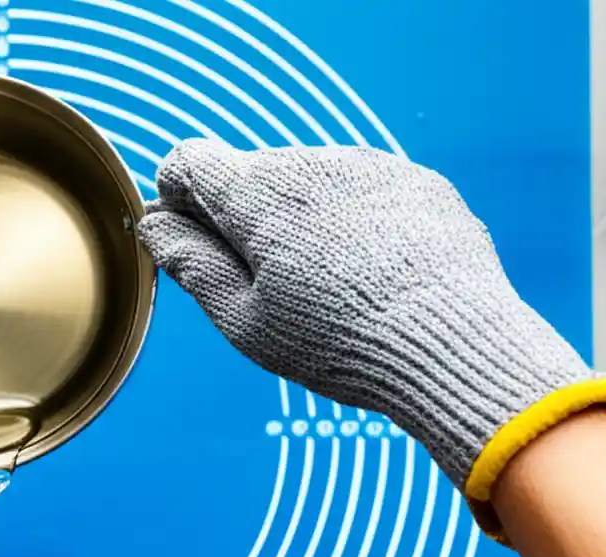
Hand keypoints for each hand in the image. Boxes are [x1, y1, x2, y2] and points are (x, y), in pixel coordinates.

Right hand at [137, 141, 605, 538]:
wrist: (451, 347)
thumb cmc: (337, 345)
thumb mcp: (245, 320)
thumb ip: (191, 265)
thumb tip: (154, 228)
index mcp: (257, 194)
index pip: (191, 159)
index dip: (180, 198)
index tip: (194, 238)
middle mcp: (311, 162)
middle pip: (250, 171)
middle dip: (242, 214)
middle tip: (268, 282)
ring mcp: (369, 165)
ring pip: (308, 178)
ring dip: (299, 215)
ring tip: (328, 284)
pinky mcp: (415, 180)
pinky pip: (362, 188)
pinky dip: (352, 218)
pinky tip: (371, 272)